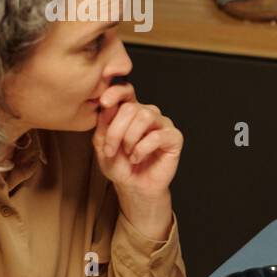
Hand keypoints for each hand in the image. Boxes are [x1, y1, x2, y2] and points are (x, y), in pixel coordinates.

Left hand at [92, 84, 182, 238]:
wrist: (134, 186)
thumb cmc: (119, 165)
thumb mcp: (102, 144)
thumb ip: (103, 123)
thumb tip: (107, 105)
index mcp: (130, 110)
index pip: (126, 90)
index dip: (115, 92)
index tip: (103, 102)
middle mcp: (148, 113)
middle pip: (131, 107)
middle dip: (116, 130)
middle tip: (110, 149)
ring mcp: (162, 124)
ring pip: (144, 116)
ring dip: (129, 138)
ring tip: (126, 152)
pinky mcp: (174, 138)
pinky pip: (157, 136)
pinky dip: (142, 149)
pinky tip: (137, 158)